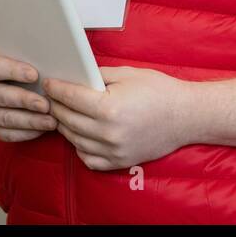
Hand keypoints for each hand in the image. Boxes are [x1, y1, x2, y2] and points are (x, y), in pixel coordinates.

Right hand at [0, 53, 57, 141]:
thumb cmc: (6, 62)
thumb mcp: (8, 53)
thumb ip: (21, 56)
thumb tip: (48, 61)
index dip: (14, 71)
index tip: (34, 75)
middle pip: (1, 97)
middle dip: (25, 101)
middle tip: (46, 104)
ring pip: (5, 118)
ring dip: (30, 121)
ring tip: (50, 121)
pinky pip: (7, 134)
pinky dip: (26, 133)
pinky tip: (42, 129)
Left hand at [45, 66, 192, 170]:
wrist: (186, 116)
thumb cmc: (160, 92)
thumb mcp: (128, 74)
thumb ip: (100, 75)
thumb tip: (79, 77)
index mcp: (109, 108)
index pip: (71, 98)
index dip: (57, 89)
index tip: (49, 84)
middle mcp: (108, 132)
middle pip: (68, 120)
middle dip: (56, 106)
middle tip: (51, 97)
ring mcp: (113, 150)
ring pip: (75, 140)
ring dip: (64, 126)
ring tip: (62, 114)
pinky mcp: (119, 161)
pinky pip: (89, 159)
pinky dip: (80, 148)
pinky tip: (80, 136)